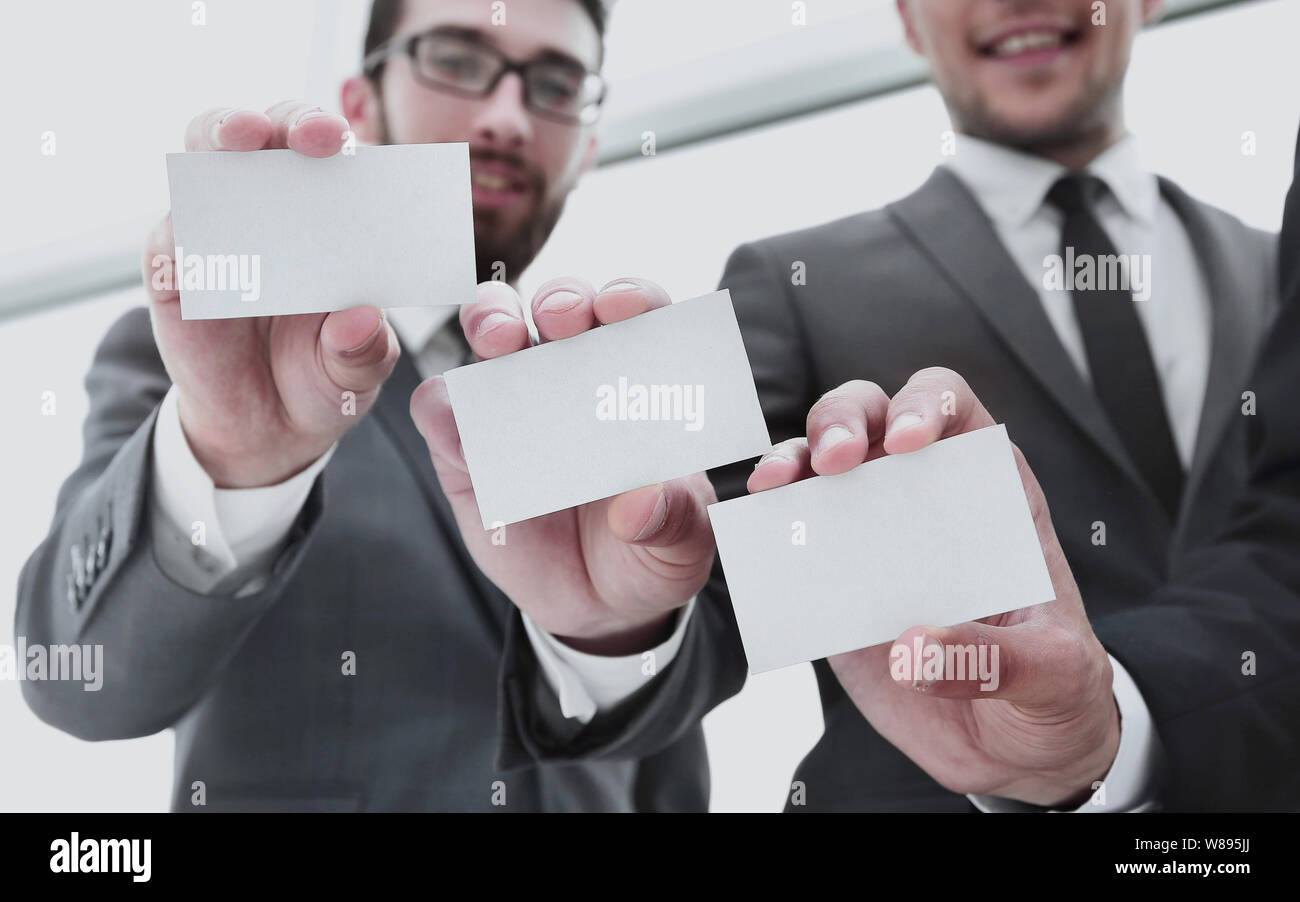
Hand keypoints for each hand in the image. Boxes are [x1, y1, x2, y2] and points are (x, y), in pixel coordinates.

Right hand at [142, 101, 398, 487]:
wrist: (266, 428)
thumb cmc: (321, 376)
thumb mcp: (356, 371)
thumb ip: (362, 351)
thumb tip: (360, 320)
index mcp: (327, 218)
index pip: (331, 156)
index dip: (340, 137)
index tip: (351, 143)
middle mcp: (270, 207)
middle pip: (268, 134)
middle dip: (286, 119)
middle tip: (309, 135)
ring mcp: (215, 229)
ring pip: (206, 156)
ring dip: (223, 137)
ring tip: (244, 140)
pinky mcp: (172, 268)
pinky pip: (169, 235)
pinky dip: (185, 231)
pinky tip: (205, 244)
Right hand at [409, 278, 716, 655]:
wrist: (597, 602)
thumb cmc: (649, 551)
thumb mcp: (678, 547)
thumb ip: (672, 524)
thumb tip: (642, 503)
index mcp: (640, 382)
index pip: (640, 318)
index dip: (632, 298)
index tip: (624, 308)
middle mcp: (575, 374)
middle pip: (563, 307)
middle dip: (561, 299)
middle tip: (562, 317)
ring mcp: (514, 402)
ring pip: (493, 332)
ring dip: (492, 321)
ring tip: (500, 341)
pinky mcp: (464, 444)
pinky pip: (442, 409)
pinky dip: (445, 408)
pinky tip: (459, 429)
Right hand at [749, 368, 1119, 806]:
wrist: (1012, 750)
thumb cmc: (1051, 692)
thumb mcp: (1054, 675)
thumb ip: (997, 660)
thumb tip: (913, 650)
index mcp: (991, 494)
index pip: (954, 411)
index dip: (925, 404)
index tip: (908, 442)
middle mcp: (924, 498)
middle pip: (872, 416)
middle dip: (843, 420)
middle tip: (833, 462)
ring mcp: (873, 536)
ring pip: (819, 464)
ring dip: (791, 460)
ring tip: (774, 487)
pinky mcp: (835, 584)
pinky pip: (793, 537)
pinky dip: (768, 524)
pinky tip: (757, 530)